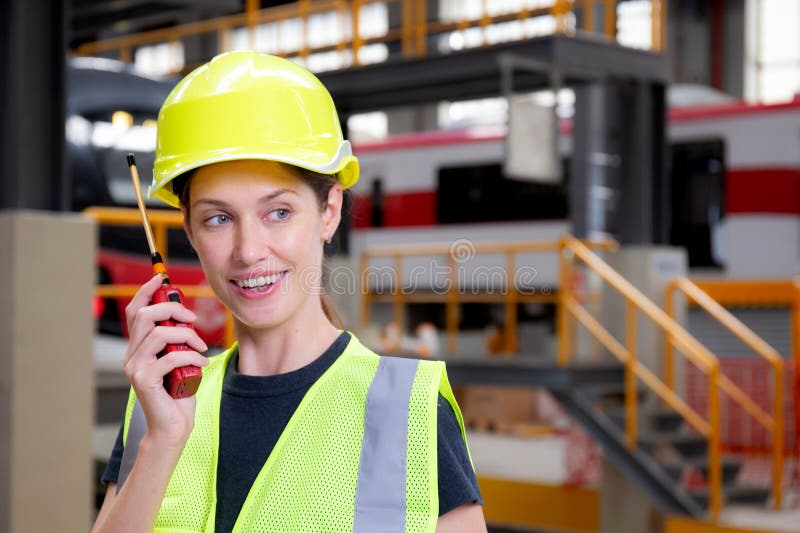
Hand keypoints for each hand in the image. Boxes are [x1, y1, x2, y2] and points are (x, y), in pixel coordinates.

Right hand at [123, 275, 208, 448]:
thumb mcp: (179, 359)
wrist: (173, 426)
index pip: (135, 311)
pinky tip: (201, 363)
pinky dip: (192, 356)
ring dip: (187, 336)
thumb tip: (185, 314)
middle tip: (193, 320)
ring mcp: (135, 367)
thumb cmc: (179, 392)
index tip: (161, 279)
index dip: (146, 292)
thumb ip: (177, 340)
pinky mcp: (144, 380)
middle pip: (145, 316)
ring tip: (201, 348)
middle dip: (172, 310)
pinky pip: (171, 357)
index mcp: (138, 347)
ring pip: (159, 334)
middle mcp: (132, 355)